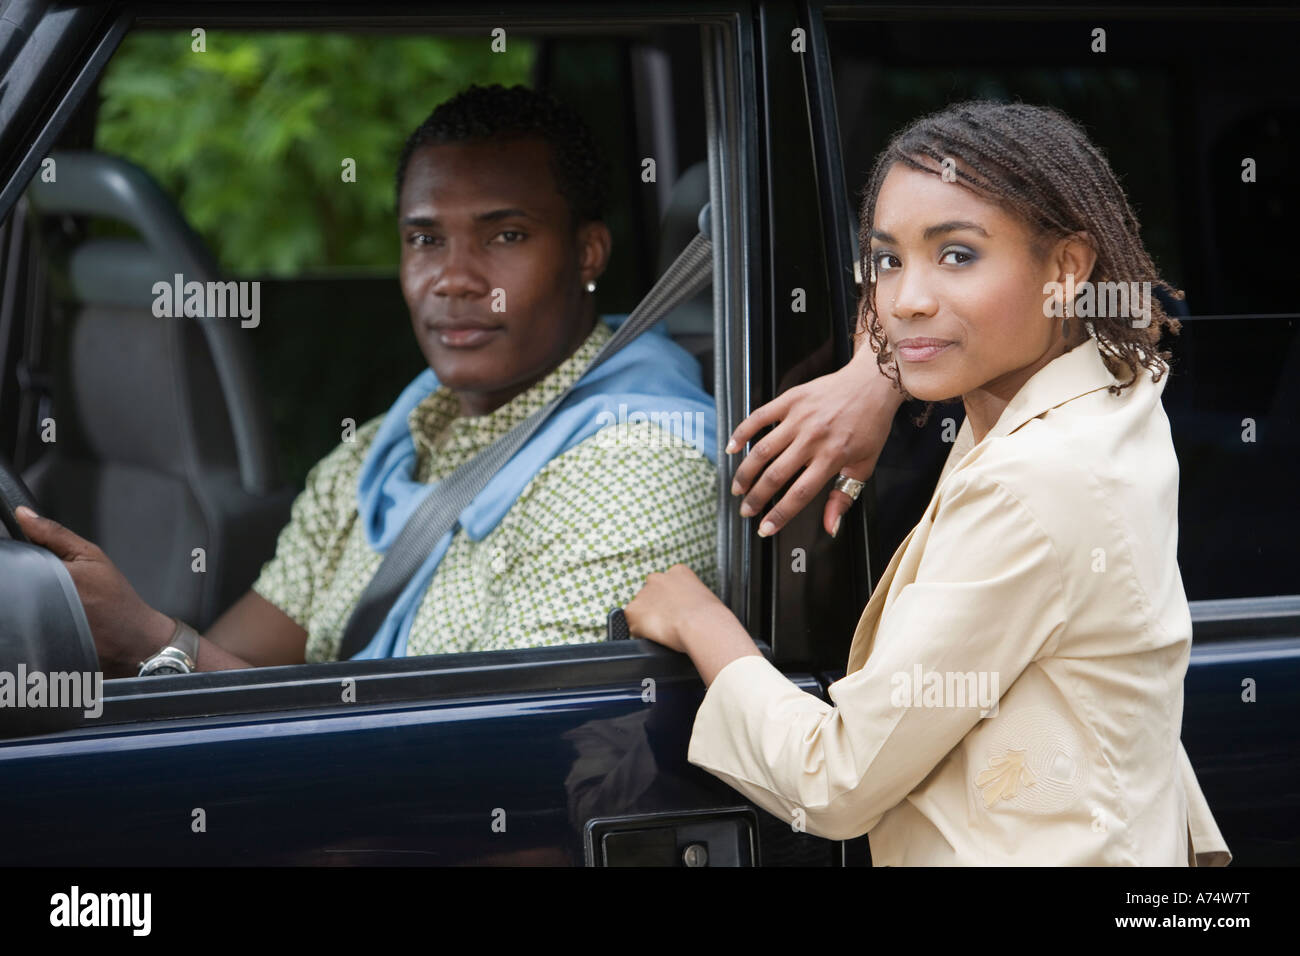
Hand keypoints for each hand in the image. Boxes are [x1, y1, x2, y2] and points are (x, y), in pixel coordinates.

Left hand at [14, 505, 173, 675]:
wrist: (133, 637)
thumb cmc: (117, 598)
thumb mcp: (91, 555)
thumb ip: (54, 534)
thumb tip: (23, 514)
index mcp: (53, 576)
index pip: (17, 558)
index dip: (24, 555)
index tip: (44, 560)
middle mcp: (40, 602)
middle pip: (14, 581)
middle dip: (27, 576)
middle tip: (58, 582)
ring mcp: (38, 624)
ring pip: (18, 600)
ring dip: (29, 595)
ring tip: (59, 599)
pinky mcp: (37, 640)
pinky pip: (25, 620)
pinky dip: (34, 614)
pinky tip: (56, 615)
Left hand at [624, 564, 726, 653]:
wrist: (701, 624)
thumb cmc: (710, 616)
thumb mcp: (705, 597)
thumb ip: (690, 597)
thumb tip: (689, 611)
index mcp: (678, 572)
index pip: (668, 584)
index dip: (672, 600)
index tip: (677, 610)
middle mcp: (657, 578)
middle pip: (651, 593)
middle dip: (657, 607)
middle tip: (669, 622)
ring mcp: (643, 594)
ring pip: (642, 609)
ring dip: (649, 620)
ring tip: (665, 632)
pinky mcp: (633, 611)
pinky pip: (634, 625)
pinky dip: (642, 633)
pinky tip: (656, 636)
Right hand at [727, 348, 901, 536]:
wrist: (871, 383)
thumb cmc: (869, 424)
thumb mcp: (865, 465)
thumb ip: (844, 497)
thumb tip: (831, 527)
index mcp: (832, 456)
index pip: (799, 494)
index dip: (779, 515)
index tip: (765, 529)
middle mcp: (813, 438)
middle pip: (775, 475)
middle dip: (756, 498)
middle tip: (746, 511)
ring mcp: (799, 417)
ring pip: (762, 450)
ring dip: (746, 472)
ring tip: (738, 488)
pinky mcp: (790, 400)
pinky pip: (759, 418)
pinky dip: (742, 433)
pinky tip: (731, 448)